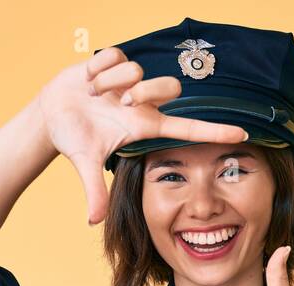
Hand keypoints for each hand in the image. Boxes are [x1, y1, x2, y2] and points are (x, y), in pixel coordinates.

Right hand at [36, 47, 249, 225]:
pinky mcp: (114, 61)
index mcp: (145, 125)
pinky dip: (97, 68)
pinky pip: (113, 55)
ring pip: (137, 69)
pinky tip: (88, 80)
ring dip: (111, 81)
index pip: (188, 129)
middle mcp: (143, 102)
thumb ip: (95, 191)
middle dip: (144, 91)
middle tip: (119, 102)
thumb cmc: (73, 138)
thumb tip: (94, 222)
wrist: (50, 115)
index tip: (244, 134)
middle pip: (171, 87)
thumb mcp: (85, 164)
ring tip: (95, 93)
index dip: (215, 131)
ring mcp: (130, 80)